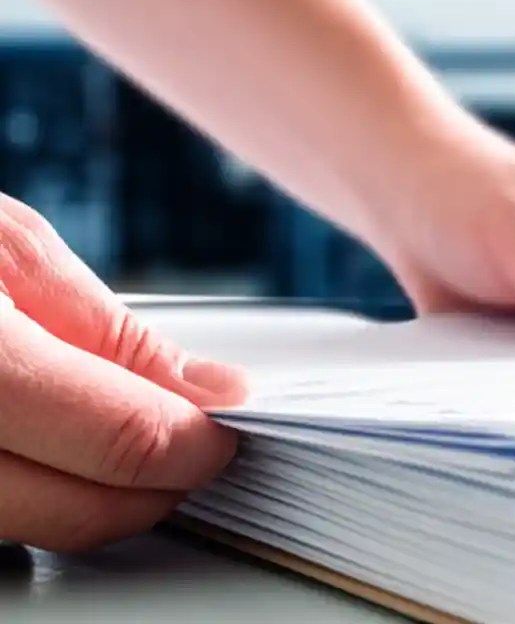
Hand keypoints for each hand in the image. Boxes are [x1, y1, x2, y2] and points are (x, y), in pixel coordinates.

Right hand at [0, 195, 245, 551]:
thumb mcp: (3, 247)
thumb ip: (109, 332)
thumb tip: (206, 390)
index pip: (116, 437)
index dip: (194, 444)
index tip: (226, 432)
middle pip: (69, 510)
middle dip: (152, 488)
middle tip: (189, 450)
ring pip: (20, 531)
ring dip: (86, 501)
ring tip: (113, 444)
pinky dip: (22, 497)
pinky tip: (41, 452)